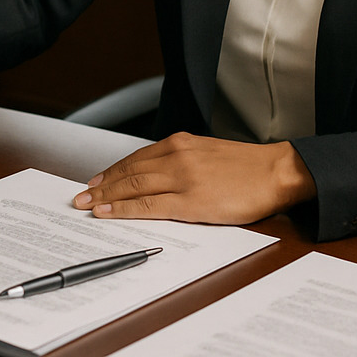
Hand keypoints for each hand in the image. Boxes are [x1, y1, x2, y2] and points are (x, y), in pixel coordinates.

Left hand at [71, 133, 316, 225]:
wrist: (277, 171)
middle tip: (80, 196)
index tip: (94, 181)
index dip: (111, 171)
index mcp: (181, 143)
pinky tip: (110, 213)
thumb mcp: (208, 153)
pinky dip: (125, 209)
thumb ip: (182, 159)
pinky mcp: (191, 202)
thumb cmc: (247, 167)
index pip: (135, 158)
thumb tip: (157, 174)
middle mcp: (177, 156)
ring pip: (133, 186)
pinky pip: (149, 206)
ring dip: (105, 197)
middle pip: (128, 172)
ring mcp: (182, 179)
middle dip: (100, 185)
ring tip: (87, 206)